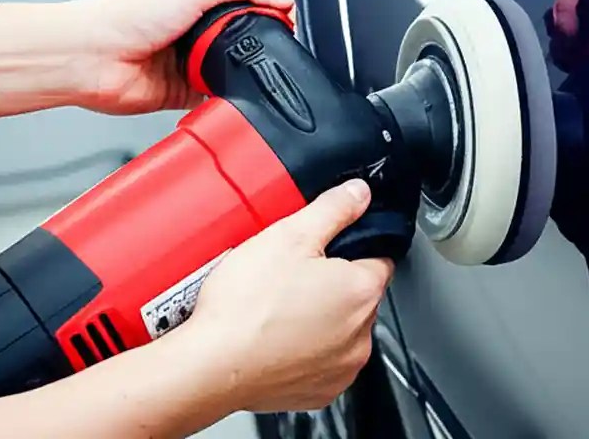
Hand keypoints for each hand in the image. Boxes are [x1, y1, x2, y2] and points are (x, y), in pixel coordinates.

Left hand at [65, 0, 295, 113]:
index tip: (284, 19)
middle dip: (257, 41)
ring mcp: (189, 58)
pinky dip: (227, 96)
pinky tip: (227, 91)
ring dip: (239, 69)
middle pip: (246, 33)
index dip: (270, 7)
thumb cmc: (124, 15)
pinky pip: (219, 96)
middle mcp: (194, 24)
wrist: (91, 57)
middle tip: (263, 45)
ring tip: (236, 67)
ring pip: (234, 66)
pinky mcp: (184, 89)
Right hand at [173, 179, 391, 413]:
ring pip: (339, 330)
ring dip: (318, 319)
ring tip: (276, 307)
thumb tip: (359, 194)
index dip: (351, 247)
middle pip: (357, 295)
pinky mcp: (319, 393)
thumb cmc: (244, 308)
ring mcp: (341, 368)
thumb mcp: (288, 235)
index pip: (379, 258)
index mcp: (361, 291)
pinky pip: (320, 363)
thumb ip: (333, 208)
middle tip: (289, 275)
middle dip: (330, 283)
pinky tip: (273, 337)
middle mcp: (361, 335)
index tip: (324, 249)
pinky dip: (303, 351)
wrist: (209, 366)